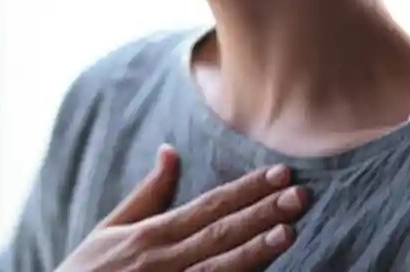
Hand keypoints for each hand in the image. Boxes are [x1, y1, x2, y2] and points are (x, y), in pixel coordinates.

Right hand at [56, 145, 307, 271]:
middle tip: (299, 194)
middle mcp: (160, 260)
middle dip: (262, 212)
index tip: (280, 173)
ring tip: (288, 231)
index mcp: (149, 234)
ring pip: (218, 268)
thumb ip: (147, 194)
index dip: (246, 190)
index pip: (208, 206)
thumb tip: (171, 150)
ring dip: (255, 250)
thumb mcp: (110, 229)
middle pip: (220, 232)